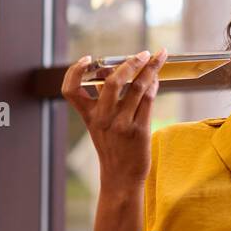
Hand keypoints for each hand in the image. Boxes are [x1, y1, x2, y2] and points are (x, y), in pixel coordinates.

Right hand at [61, 48, 167, 188]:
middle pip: (112, 82)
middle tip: (143, 53)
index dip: (75, 71)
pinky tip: (157, 79)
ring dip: (150, 69)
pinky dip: (153, 85)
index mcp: (89, 116)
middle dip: (130, 63)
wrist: (121, 177)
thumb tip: (117, 72)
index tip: (87, 59)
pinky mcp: (139, 130)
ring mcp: (121, 124)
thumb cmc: (112, 148)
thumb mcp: (99, 125)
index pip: (70, 90)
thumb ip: (105, 100)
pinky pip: (148, 100)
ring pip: (137, 88)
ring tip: (160, 57)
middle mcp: (103, 119)